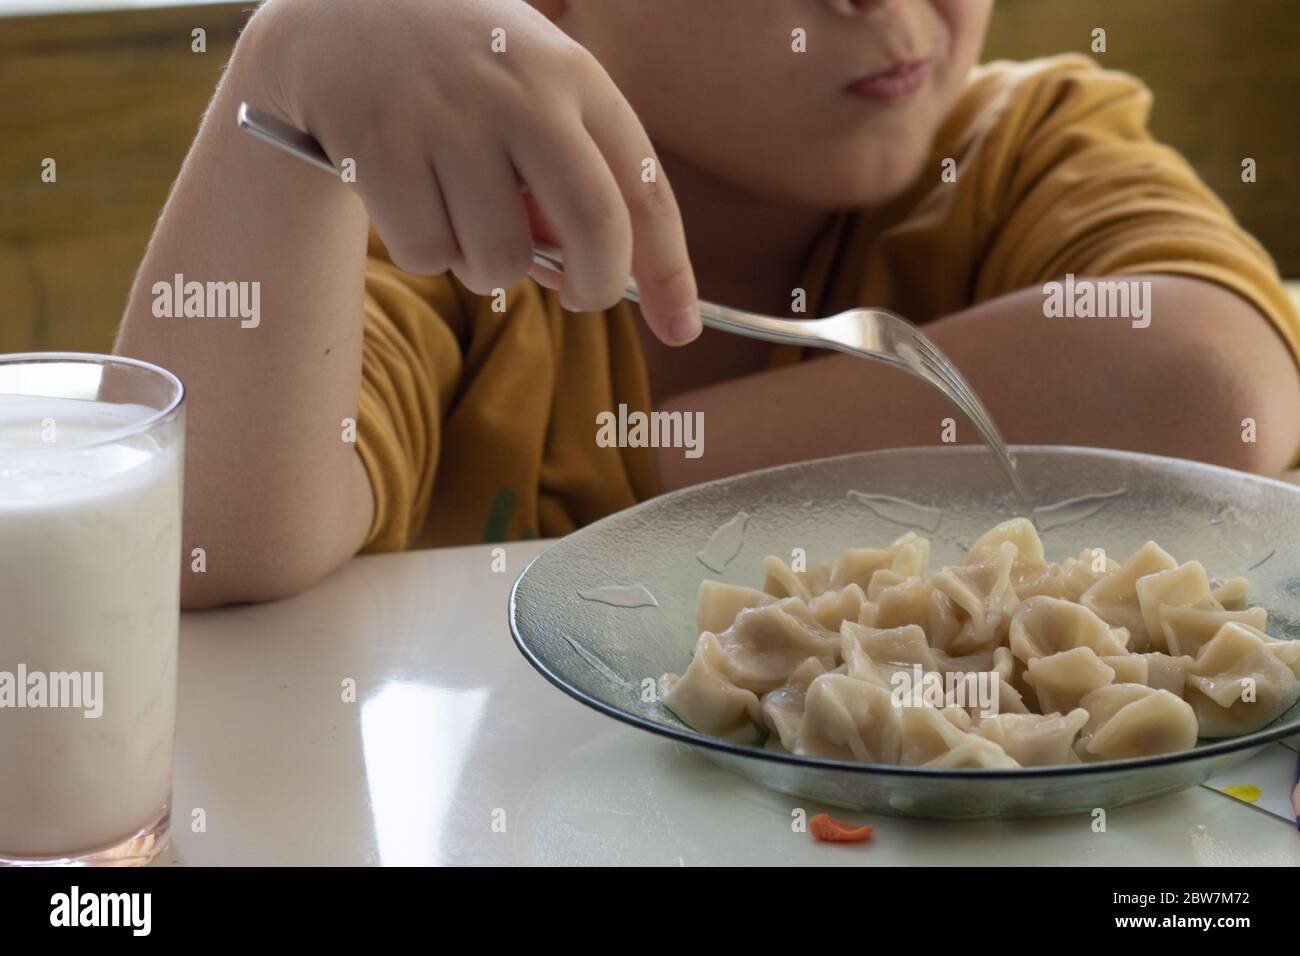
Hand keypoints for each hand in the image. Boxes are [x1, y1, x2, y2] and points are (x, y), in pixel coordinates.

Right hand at [242, 0, 701, 342]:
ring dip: (486, 268)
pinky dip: (423, 251)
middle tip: (576, 297)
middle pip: (596, 230)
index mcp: (573, 75)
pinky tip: (406, 196)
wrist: (334, 5)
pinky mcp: (378, 143)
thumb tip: (586, 277)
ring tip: (461, 214)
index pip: (644, 190)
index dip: (670, 272)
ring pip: (500, 259)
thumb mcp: (529, 93)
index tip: (683, 330)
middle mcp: (520, 90)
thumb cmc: (459, 69)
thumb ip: (569, 175)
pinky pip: (425, 252)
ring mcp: (447, 115)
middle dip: (595, 289)